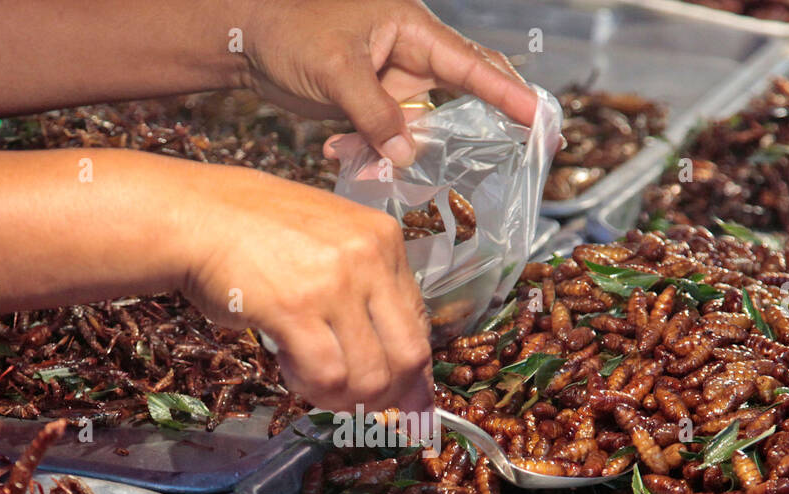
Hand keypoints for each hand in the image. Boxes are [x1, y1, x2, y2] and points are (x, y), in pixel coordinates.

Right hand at [175, 163, 433, 416]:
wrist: (195, 215)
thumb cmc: (255, 232)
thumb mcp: (327, 243)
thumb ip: (365, 292)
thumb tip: (396, 361)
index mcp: (384, 238)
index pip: (420, 324)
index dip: (409, 373)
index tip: (394, 396)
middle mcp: (369, 257)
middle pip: (409, 357)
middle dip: (386, 395)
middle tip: (355, 403)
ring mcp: (335, 282)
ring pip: (371, 375)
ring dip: (342, 397)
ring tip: (311, 381)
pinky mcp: (296, 307)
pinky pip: (327, 375)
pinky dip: (312, 388)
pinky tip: (289, 369)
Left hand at [231, 0, 537, 165]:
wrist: (246, 38)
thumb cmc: (290, 30)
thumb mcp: (336, 70)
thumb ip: (376, 114)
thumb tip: (409, 155)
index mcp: (413, 29)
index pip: (473, 64)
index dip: (510, 93)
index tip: (541, 119)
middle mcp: (411, 53)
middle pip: (467, 88)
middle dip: (497, 117)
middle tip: (537, 145)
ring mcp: (393, 79)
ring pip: (427, 120)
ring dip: (423, 148)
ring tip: (427, 170)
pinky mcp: (372, 102)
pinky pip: (392, 133)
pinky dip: (380, 151)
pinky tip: (350, 156)